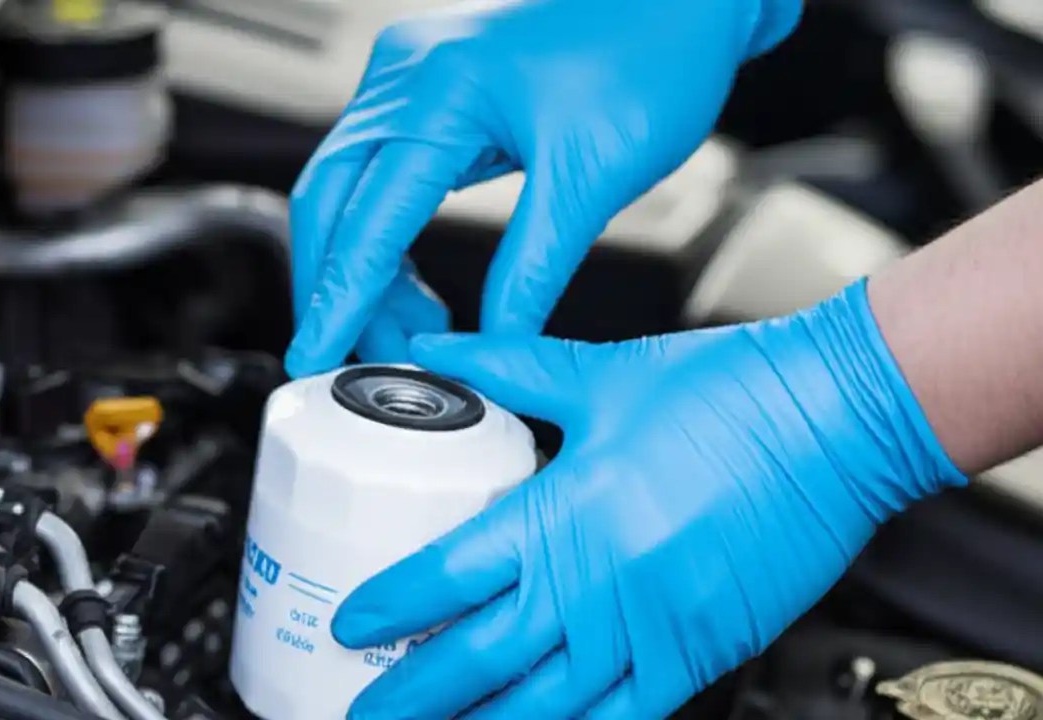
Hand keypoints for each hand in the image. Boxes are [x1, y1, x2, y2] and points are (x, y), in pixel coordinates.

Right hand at [285, 0, 804, 376]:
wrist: (682, 4)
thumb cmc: (651, 57)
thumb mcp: (590, 178)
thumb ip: (531, 269)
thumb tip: (494, 344)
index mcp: (441, 92)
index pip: (367, 220)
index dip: (338, 301)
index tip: (313, 354)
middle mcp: (407, 75)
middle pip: (329, 202)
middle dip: (336, 288)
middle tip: (360, 357)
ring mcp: (408, 77)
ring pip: (347, 191)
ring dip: (361, 267)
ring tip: (405, 330)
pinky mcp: (424, 89)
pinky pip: (377, 172)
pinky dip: (384, 234)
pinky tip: (409, 280)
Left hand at [330, 281, 964, 718]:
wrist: (840, 420)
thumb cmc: (734, 394)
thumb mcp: (603, 374)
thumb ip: (509, 368)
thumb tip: (440, 354)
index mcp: (566, 513)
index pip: (449, 574)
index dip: (390, 606)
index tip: (349, 624)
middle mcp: (600, 586)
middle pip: (479, 659)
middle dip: (410, 695)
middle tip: (358, 711)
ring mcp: (650, 631)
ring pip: (543, 707)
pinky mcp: (699, 655)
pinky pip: (624, 719)